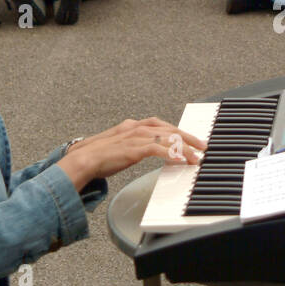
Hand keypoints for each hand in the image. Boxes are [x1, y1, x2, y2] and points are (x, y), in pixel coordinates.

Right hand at [67, 117, 206, 179]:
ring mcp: (135, 136)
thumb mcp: (120, 148)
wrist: (81, 160)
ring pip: (166, 138)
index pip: (162, 125)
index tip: (191, 139)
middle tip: (203, 146)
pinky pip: (158, 149)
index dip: (178, 131)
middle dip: (188, 137)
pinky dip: (172, 154)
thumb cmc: (97, 158)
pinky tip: (181, 161)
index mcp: (132, 126)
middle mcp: (135, 127)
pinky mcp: (133, 148)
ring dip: (185, 148)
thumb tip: (148, 153)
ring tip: (196, 157)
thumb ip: (135, 148)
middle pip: (169, 129)